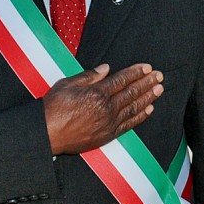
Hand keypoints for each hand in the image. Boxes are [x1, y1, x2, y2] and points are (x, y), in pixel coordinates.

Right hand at [43, 63, 162, 154]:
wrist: (45, 134)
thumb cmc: (51, 109)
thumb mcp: (66, 84)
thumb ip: (89, 76)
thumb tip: (106, 68)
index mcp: (96, 93)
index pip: (122, 80)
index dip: (136, 73)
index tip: (147, 67)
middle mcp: (106, 108)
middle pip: (132, 92)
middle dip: (147, 83)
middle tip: (159, 76)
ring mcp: (108, 123)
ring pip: (134, 107)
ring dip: (148, 97)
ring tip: (159, 89)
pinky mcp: (107, 135)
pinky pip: (129, 124)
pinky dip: (141, 116)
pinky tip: (149, 109)